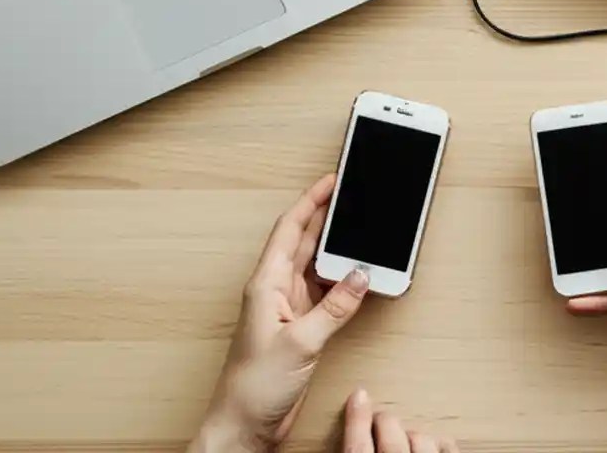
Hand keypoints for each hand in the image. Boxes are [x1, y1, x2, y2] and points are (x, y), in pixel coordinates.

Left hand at [190, 174, 370, 452]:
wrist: (244, 426)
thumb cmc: (252, 387)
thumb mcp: (300, 342)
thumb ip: (335, 308)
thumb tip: (360, 275)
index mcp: (266, 285)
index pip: (290, 229)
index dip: (310, 202)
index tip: (332, 181)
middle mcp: (275, 291)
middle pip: (305, 242)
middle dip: (328, 218)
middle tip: (354, 198)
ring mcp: (289, 309)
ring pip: (317, 267)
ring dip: (338, 251)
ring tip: (363, 232)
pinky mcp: (301, 328)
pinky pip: (326, 294)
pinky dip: (344, 283)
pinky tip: (359, 278)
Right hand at [340, 389, 459, 452]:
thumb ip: (355, 449)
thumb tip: (348, 435)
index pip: (358, 445)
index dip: (357, 418)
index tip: (359, 396)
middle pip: (391, 433)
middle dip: (386, 421)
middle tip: (382, 418)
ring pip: (421, 438)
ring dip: (413, 435)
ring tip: (407, 437)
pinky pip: (450, 449)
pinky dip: (442, 443)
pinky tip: (436, 443)